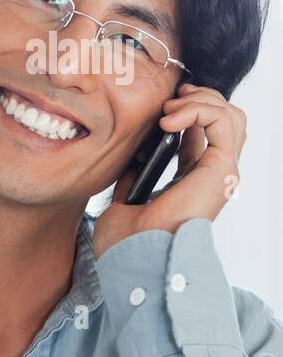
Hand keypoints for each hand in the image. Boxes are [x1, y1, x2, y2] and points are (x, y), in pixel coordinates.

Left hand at [94, 82, 246, 257]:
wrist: (134, 257)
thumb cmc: (127, 241)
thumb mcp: (126, 198)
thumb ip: (133, 177)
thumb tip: (129, 158)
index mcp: (192, 182)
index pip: (203, 135)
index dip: (185, 113)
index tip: (159, 110)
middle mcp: (212, 176)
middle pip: (225, 120)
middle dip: (198, 99)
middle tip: (170, 100)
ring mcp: (221, 172)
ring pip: (231, 115)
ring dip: (199, 101)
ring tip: (169, 110)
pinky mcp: (221, 169)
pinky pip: (224, 121)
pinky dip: (198, 109)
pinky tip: (170, 120)